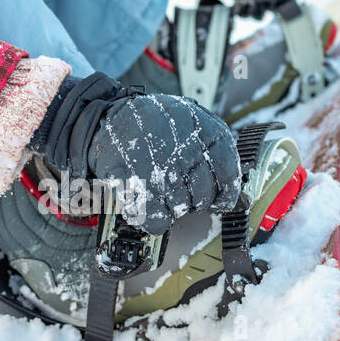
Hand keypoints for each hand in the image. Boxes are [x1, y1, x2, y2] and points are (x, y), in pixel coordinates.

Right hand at [29, 74, 241, 234]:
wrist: (107, 119)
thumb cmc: (153, 124)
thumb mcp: (191, 120)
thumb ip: (214, 148)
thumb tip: (232, 191)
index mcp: (205, 131)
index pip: (228, 176)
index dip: (224, 193)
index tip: (219, 199)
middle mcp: (186, 150)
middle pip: (203, 197)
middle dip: (194, 200)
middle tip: (181, 189)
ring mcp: (160, 170)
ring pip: (181, 210)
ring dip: (171, 206)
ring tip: (160, 188)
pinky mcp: (135, 187)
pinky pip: (157, 221)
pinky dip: (153, 218)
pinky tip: (148, 201)